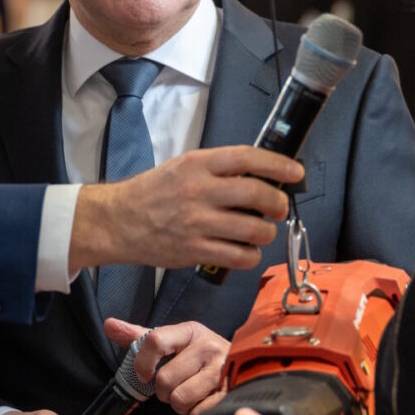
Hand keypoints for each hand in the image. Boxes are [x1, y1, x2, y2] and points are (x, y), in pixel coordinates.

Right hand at [70, 146, 300, 274]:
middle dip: (279, 202)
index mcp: (197, 164)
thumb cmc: (154, 192)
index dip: (278, 164)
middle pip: (258, 194)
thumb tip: (260, 174)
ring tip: (261, 231)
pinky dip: (251, 255)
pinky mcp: (195, 251)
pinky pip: (239, 256)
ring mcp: (197, 223)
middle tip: (279, 207)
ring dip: (267, 232)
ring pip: (254, 230)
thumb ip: (218, 168)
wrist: (118, 221)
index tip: (296, 172)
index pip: (248, 158)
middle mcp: (199, 191)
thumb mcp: (183, 166)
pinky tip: (245, 250)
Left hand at [104, 318, 229, 414]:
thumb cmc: (199, 357)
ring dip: (180, 404)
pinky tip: (204, 401)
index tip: (144, 375)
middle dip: (164, 392)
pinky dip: (196, 413)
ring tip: (191, 394)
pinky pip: (197, 413)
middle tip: (176, 386)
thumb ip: (139, 337)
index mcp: (190, 331)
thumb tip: (108, 324)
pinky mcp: (230, 393)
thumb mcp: (173, 342)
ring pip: (180, 399)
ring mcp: (222, 370)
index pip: (154, 340)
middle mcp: (208, 347)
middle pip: (164, 379)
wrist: (243, 367)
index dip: (142, 362)